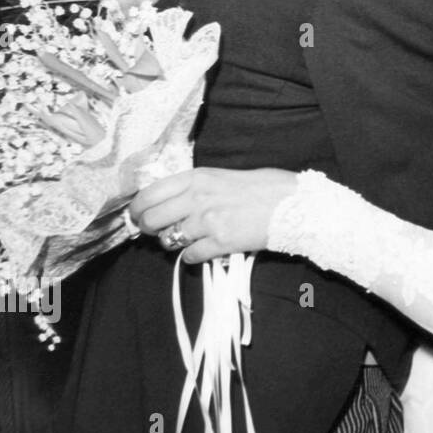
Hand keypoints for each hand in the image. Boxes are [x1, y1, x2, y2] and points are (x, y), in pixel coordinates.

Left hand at [130, 167, 297, 263]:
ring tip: (185, 239)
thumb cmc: (265, 187)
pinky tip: (203, 250)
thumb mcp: (224, 176)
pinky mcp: (221, 243)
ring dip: (173, 242)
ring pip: (169, 239)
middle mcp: (198, 198)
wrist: (295, 204)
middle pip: (152, 219)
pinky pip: (191, 255)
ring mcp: (208, 221)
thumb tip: (171, 199)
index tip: (138, 215)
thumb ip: (197, 186)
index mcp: (198, 177)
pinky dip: (193, 256)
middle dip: (149, 229)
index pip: (149, 194)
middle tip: (156, 231)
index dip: (138, 209)